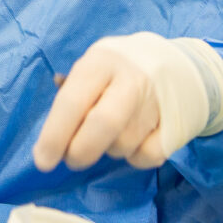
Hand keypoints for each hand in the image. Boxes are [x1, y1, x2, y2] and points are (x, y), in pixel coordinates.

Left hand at [33, 32, 222, 172]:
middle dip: (81, 151)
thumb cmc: (120, 70)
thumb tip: (48, 138)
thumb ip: (71, 94)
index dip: (54, 135)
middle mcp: (130, 79)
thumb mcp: (93, 66)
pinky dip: (134, 157)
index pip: (73, 101)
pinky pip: (146, 156)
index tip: (43, 160)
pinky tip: (134, 141)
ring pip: (123, 144)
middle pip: (102, 124)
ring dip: (109, 150)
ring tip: (111, 133)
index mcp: (101, 61)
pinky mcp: (175, 125)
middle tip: (71, 159)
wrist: (179, 67)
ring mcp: (156, 102)